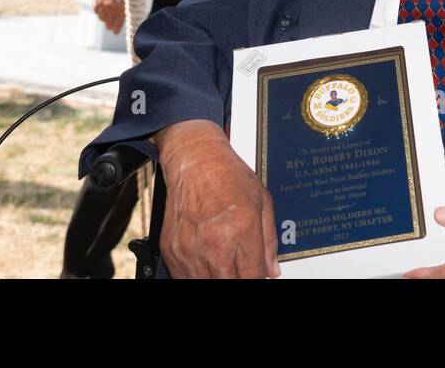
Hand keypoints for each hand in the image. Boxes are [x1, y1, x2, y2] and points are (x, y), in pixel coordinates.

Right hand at [93, 0, 125, 33]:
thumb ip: (125, 12)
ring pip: (102, 19)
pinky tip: (103, 9)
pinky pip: (97, 12)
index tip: (115, 32)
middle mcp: (111, 9)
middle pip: (108, 25)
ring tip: (109, 15)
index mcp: (120, 9)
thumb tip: (121, 22)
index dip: (116, 30)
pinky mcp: (97, 1)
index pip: (116, 26)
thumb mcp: (128, 1)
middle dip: (110, 26)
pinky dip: (99, 12)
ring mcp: (103, 5)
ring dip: (105, 19)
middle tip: (112, 25)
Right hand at [154, 120, 279, 277]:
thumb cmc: (228, 175)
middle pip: (230, 284)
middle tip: (239, 268)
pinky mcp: (172, 250)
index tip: (255, 272)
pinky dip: (196, 274)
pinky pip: (184, 277)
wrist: (195, 160)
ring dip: (217, 277)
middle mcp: (216, 243)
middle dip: (238, 278)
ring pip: (206, 284)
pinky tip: (205, 261)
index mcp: (243, 231)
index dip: (257, 277)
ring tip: (222, 261)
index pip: (253, 278)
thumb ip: (269, 241)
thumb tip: (272, 270)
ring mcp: (191, 249)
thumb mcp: (262, 202)